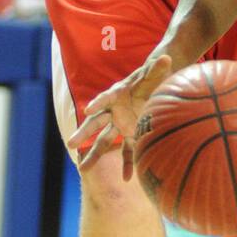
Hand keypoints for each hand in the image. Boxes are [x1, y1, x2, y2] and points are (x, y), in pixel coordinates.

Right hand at [67, 53, 173, 175]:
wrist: (155, 88)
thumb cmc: (151, 79)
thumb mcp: (154, 74)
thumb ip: (157, 68)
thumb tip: (165, 57)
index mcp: (117, 94)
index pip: (105, 98)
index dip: (98, 102)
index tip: (89, 109)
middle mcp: (114, 111)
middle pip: (95, 123)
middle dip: (84, 133)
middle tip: (71, 144)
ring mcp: (121, 125)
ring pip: (104, 141)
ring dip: (95, 154)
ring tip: (83, 168)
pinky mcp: (132, 135)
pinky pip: (127, 151)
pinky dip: (128, 164)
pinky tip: (126, 179)